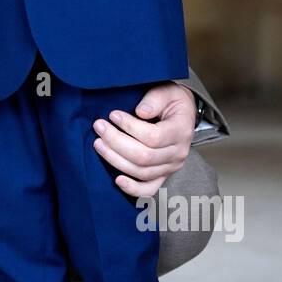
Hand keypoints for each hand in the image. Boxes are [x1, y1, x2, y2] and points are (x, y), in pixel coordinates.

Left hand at [91, 81, 195, 197]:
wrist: (182, 114)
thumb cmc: (171, 101)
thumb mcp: (167, 92)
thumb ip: (154, 99)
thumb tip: (141, 112)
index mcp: (181, 131)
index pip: (153, 136)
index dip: (129, 127)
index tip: (112, 115)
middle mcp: (178, 153)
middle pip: (144, 156)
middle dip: (116, 142)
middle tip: (99, 127)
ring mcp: (171, 167)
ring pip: (142, 172)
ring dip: (116, 160)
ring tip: (98, 144)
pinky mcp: (162, 175)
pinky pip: (149, 189)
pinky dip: (132, 189)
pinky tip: (117, 180)